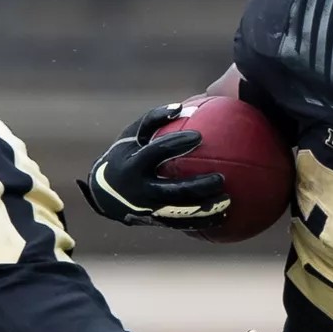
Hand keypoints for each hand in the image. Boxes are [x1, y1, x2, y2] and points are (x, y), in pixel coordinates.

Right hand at [76, 104, 230, 228]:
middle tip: (221, 177)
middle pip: (174, 189)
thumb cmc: (125, 154)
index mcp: (133, 164)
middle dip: (198, 185)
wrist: (104, 192)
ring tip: (228, 200)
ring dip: (205, 208)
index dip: (176, 143)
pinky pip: (182, 224)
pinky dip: (203, 222)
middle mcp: (140, 189)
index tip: (199, 136)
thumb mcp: (132, 135)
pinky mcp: (156, 221)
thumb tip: (182, 107)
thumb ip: (155, 120)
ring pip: (181, 212)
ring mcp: (148, 209)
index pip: (156, 152)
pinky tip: (223, 216)